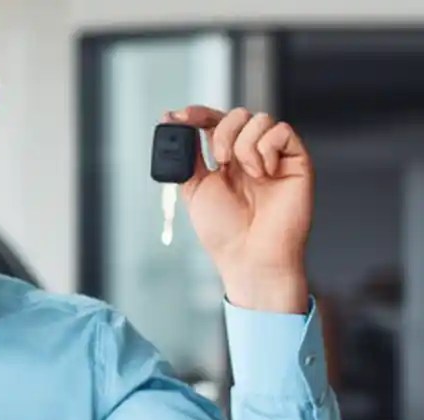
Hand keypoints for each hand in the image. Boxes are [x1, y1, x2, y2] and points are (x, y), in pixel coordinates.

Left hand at [164, 105, 313, 312]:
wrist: (249, 254)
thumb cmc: (224, 230)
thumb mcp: (194, 188)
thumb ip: (188, 156)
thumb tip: (172, 124)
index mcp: (226, 160)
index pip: (214, 123)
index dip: (198, 114)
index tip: (179, 116)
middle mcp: (250, 154)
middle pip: (237, 114)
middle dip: (222, 131)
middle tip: (221, 160)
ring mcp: (274, 156)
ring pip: (259, 118)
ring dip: (244, 145)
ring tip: (247, 174)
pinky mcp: (297, 160)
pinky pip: (282, 131)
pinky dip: (267, 149)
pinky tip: (266, 174)